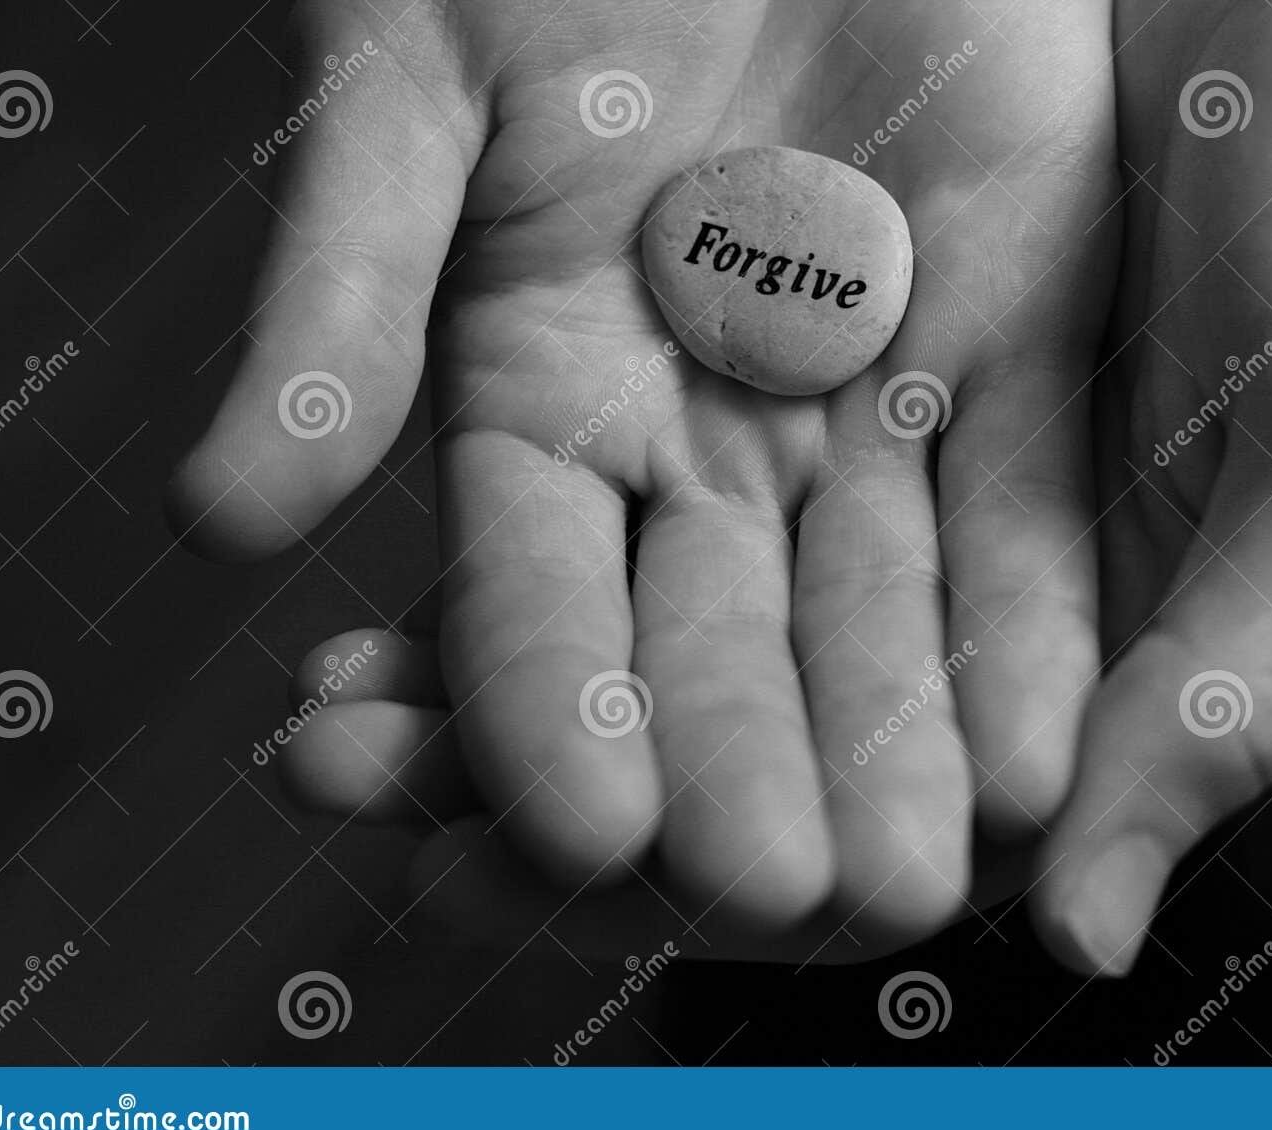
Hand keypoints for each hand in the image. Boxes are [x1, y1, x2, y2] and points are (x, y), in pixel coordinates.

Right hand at [173, 0, 1119, 956]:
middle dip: (739, 770)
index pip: (526, 600)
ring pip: (868, 610)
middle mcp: (690, 444)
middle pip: (707, 642)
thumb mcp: (409, 88)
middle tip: (773, 898)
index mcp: (531, 405)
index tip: (580, 840)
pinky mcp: (991, 353)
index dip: (544, 714)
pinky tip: (1048, 732)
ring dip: (891, 738)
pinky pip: (1013, 510)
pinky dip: (1026, 622)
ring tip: (917, 873)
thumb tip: (223, 518)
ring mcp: (844, 408)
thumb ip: (335, 296)